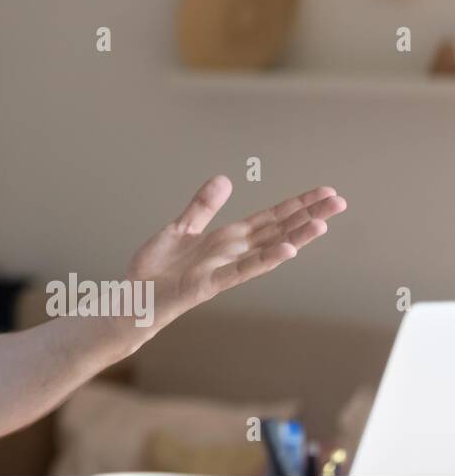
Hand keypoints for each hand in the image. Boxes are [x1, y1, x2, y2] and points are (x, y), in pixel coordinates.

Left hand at [127, 176, 347, 337]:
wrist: (134, 297)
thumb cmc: (157, 268)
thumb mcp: (181, 228)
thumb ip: (203, 206)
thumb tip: (226, 178)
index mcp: (226, 239)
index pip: (268, 219)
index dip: (295, 205)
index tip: (324, 192)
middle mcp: (231, 253)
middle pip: (276, 231)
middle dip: (307, 216)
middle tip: (340, 201)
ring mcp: (223, 269)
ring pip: (266, 251)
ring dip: (295, 238)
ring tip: (323, 223)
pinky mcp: (209, 284)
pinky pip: (241, 271)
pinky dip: (265, 260)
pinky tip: (288, 250)